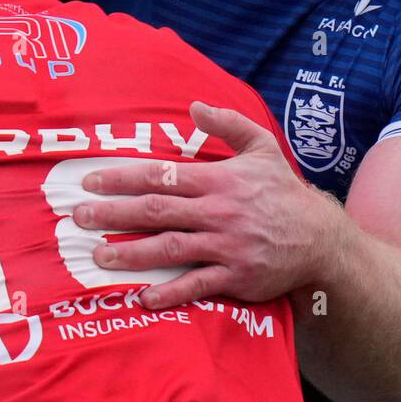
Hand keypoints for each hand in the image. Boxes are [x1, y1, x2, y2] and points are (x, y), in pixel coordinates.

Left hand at [74, 101, 338, 308]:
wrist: (320, 239)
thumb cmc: (283, 191)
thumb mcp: (262, 146)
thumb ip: (228, 123)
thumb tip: (194, 105)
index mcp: (219, 180)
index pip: (162, 175)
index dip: (124, 178)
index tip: (91, 180)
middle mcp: (218, 212)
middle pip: (156, 211)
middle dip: (114, 214)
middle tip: (80, 218)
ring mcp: (226, 246)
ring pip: (169, 248)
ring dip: (131, 253)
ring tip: (99, 256)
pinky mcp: (235, 277)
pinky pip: (197, 285)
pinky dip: (169, 292)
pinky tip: (143, 297)